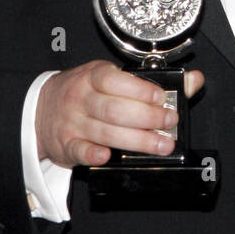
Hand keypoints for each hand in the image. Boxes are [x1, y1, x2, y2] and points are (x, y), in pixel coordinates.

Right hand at [35, 59, 204, 167]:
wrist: (40, 109)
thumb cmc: (83, 92)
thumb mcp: (112, 78)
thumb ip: (152, 82)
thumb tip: (194, 79)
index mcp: (92, 77)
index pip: (113, 80)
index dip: (140, 90)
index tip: (162, 98)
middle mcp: (80, 98)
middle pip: (114, 109)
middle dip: (147, 119)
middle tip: (170, 124)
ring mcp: (72, 123)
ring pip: (105, 133)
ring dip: (136, 141)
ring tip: (162, 145)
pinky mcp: (67, 145)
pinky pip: (80, 150)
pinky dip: (94, 154)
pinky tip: (109, 156)